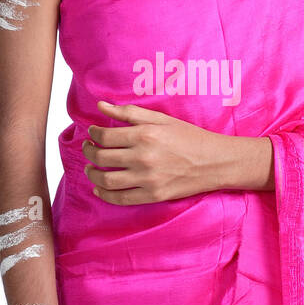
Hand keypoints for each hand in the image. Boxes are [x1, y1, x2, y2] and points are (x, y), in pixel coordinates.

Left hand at [82, 100, 222, 204]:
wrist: (215, 162)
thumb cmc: (190, 137)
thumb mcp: (161, 119)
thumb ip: (129, 113)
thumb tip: (102, 106)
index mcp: (145, 135)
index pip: (105, 136)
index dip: (93, 134)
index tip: (92, 133)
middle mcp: (143, 158)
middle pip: (101, 157)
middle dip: (89, 152)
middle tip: (88, 148)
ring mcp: (147, 179)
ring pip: (106, 180)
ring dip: (92, 174)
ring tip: (91, 168)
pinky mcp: (153, 196)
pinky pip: (120, 199)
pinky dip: (105, 195)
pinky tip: (100, 189)